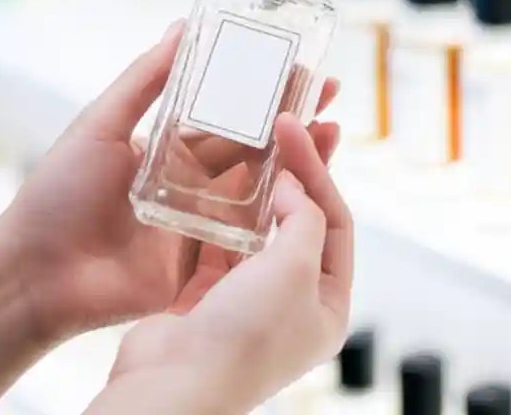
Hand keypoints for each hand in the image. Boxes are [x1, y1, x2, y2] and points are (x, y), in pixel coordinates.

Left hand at [0, 20, 339, 338]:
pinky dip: (279, 214)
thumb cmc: (57, 194)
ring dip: (296, 162)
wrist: (37, 274)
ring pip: (259, 187)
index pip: (225, 111)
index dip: (260, 89)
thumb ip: (145, 81)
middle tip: (331, 92)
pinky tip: (310, 193)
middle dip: (291, 119)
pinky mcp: (202, 261)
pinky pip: (247, 236)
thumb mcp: (100, 125)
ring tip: (334, 132)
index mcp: (166, 146)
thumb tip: (184, 27)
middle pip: (252, 146)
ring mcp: (199, 221)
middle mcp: (190, 181)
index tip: (297, 64)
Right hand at [102, 113, 353, 412]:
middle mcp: (292, 306)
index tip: (296, 130)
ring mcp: (247, 306)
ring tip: (246, 146)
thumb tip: (294, 185)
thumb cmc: (245, 335)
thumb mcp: (295, 266)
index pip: (335, 223)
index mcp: (328, 305)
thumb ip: (303, 217)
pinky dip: (215, 217)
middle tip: (286, 124)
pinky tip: (209, 186)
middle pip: (299, 224)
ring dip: (253, 192)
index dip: (318, 172)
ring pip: (255, 233)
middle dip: (294, 175)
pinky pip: (215, 249)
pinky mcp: (204, 303)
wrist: (175, 386)